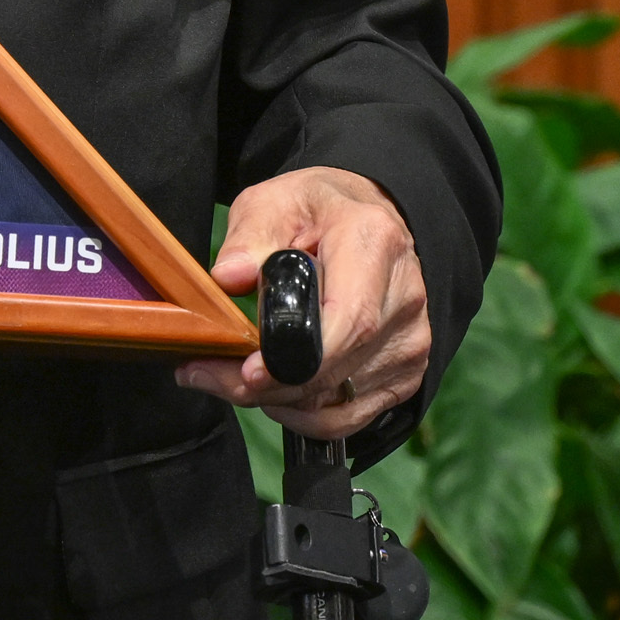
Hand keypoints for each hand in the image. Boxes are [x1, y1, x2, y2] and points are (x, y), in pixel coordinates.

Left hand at [174, 166, 425, 440]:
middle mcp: (404, 297)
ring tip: (230, 377)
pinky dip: (303, 415)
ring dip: (277, 402)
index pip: (350, 320)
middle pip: (338, 368)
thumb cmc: (316, 211)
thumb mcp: (273, 202)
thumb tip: (229, 276)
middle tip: (209, 375)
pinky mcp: (405, 373)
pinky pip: (349, 417)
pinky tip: (271, 392)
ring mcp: (410, 341)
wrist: (368, 218)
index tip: (248, 372)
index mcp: (374, 244)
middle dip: (268, 385)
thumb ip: (249, 237)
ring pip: (337, 401)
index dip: (299, 358)